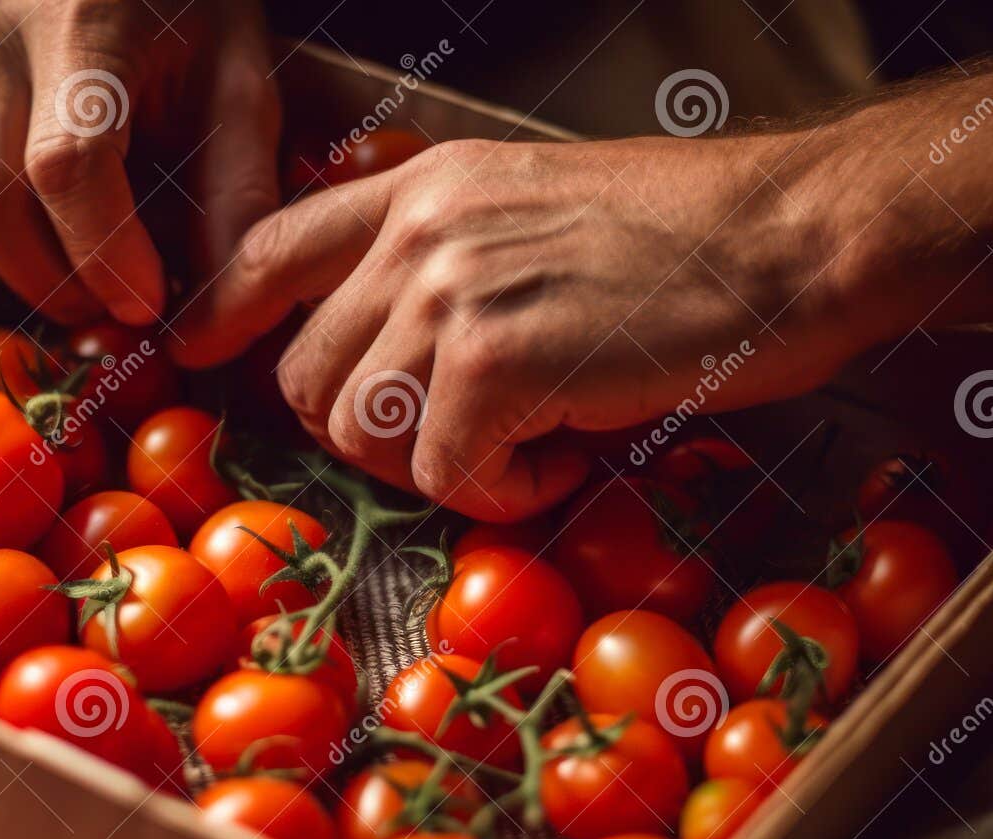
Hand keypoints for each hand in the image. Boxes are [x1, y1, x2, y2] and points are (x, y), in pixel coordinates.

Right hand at [0, 0, 278, 325]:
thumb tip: (209, 332)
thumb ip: (235, 204)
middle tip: (106, 302)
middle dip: (50, 277)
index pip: (67, 163)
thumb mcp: (240, 93)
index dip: (103, 254)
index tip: (145, 303)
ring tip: (58, 275)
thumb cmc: (191, 22)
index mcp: (87, 19)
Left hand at [172, 132, 876, 520]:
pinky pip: (447, 476)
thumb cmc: (685, 243)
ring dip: (443, 470)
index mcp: (422, 190)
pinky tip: (568, 459)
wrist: (797, 233)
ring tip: (534, 444)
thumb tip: (383, 363)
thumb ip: (445, 265)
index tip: (194, 352)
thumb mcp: (534, 216)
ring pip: (363, 437)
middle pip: (306, 381)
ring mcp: (452, 291)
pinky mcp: (498, 358)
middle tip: (469, 440)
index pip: (271, 247)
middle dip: (373, 439)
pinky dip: (506, 494)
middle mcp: (419, 231)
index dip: (220, 312)